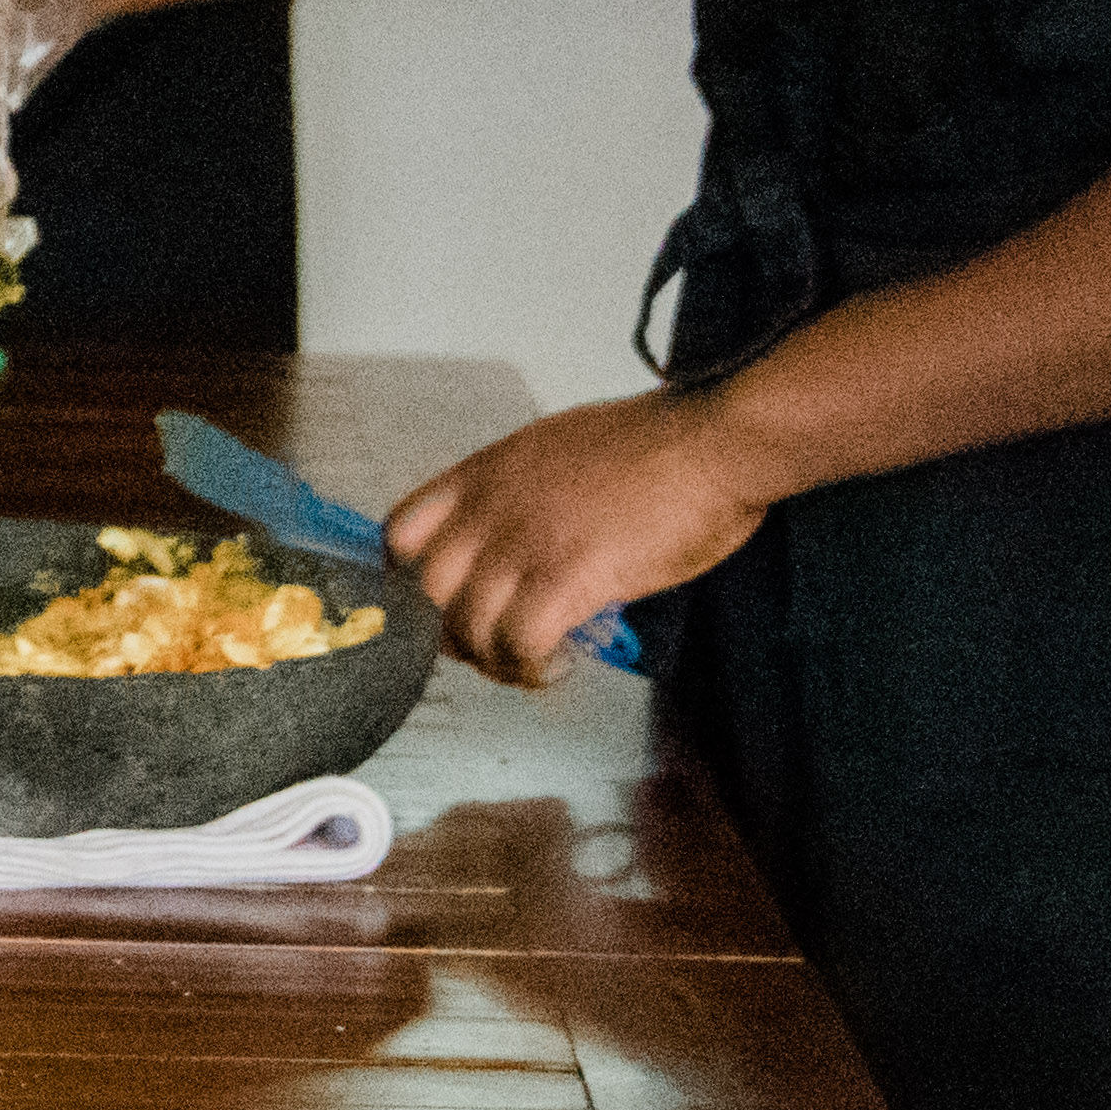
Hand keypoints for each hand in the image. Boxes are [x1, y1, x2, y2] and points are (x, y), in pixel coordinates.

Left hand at [381, 391, 778, 686]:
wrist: (710, 442)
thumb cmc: (654, 446)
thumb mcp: (556, 448)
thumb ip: (519, 492)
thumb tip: (512, 537)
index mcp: (485, 472)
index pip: (400, 532)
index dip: (406, 581)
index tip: (434, 606)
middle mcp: (493, 507)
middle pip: (425, 592)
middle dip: (448, 634)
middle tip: (484, 649)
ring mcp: (527, 541)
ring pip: (469, 627)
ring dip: (494, 661)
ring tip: (527, 665)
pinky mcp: (570, 576)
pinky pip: (521, 643)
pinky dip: (533, 667)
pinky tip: (557, 666)